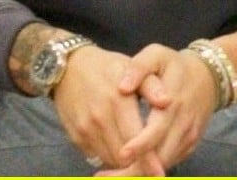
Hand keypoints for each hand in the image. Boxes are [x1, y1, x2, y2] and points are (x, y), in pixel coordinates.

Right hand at [52, 45, 166, 173]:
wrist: (68, 68)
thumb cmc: (108, 67)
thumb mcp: (132, 67)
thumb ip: (151, 85)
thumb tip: (168, 101)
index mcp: (118, 101)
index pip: (136, 138)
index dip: (148, 158)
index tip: (159, 172)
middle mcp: (100, 119)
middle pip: (122, 155)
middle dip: (138, 165)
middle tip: (153, 168)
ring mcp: (86, 130)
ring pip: (109, 159)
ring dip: (125, 163)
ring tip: (140, 160)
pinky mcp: (76, 137)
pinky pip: (96, 156)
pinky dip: (110, 157)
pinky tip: (122, 150)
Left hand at [110, 43, 219, 170]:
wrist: (210, 75)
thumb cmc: (176, 65)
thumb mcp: (157, 55)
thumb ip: (139, 67)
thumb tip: (122, 87)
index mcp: (173, 103)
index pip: (156, 131)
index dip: (139, 146)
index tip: (120, 155)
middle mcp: (183, 124)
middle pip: (159, 157)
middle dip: (132, 170)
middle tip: (103, 175)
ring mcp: (188, 136)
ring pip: (164, 164)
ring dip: (138, 172)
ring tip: (110, 175)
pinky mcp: (190, 144)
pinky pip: (170, 162)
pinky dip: (150, 169)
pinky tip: (128, 169)